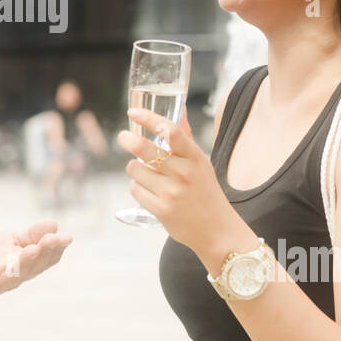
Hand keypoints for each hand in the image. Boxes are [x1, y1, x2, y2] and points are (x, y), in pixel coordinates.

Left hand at [0, 220, 72, 304]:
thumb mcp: (9, 240)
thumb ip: (30, 234)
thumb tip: (55, 224)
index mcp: (25, 264)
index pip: (46, 259)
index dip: (57, 249)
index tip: (66, 237)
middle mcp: (15, 276)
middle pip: (35, 267)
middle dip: (45, 252)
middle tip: (54, 239)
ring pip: (16, 275)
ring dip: (25, 263)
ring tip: (33, 248)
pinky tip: (0, 264)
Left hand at [116, 107, 242, 261]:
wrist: (217, 230)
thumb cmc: (206, 192)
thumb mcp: (201, 163)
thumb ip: (186, 137)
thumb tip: (180, 110)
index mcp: (195, 158)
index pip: (171, 130)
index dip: (149, 118)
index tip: (133, 112)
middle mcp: (183, 173)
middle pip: (144, 148)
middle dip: (127, 140)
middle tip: (123, 137)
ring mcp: (172, 192)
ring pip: (135, 169)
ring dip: (136, 169)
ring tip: (147, 174)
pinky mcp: (161, 210)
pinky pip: (135, 189)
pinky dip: (138, 187)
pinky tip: (150, 191)